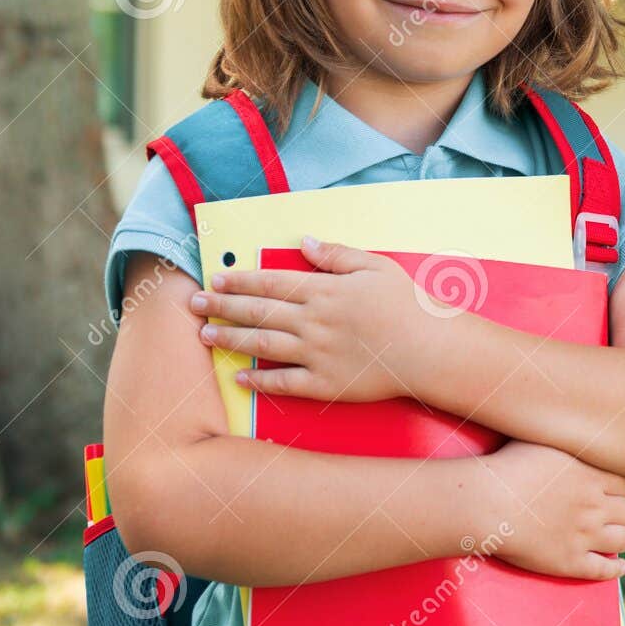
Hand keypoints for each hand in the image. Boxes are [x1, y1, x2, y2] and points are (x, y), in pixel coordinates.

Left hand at [189, 236, 438, 402]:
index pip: (270, 281)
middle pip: (258, 311)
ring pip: (262, 345)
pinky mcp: (325, 384)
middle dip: (222, 306)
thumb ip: (335, 254)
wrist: (430, 350)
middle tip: (194, 303)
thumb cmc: (407, 305)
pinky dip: (258, 381)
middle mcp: (313, 321)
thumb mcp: (375, 266)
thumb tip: (302, 241)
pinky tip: (239, 376)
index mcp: (324, 290)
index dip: (240, 279)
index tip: (216, 277)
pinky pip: (283, 383)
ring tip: (205, 335)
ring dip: (230, 339)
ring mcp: (316, 354)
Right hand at [478, 441, 624, 581]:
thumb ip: (564, 435)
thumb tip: (573, 420)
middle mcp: (594, 505)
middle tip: (607, 510)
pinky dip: (616, 569)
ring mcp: (584, 536)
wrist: (486, 503)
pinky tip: (619, 566)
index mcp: (590, 475)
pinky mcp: (570, 562)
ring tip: (611, 535)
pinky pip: (605, 571)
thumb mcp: (541, 439)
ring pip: (624, 540)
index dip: (616, 486)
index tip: (605, 487)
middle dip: (620, 510)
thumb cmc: (507, 466)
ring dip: (619, 537)